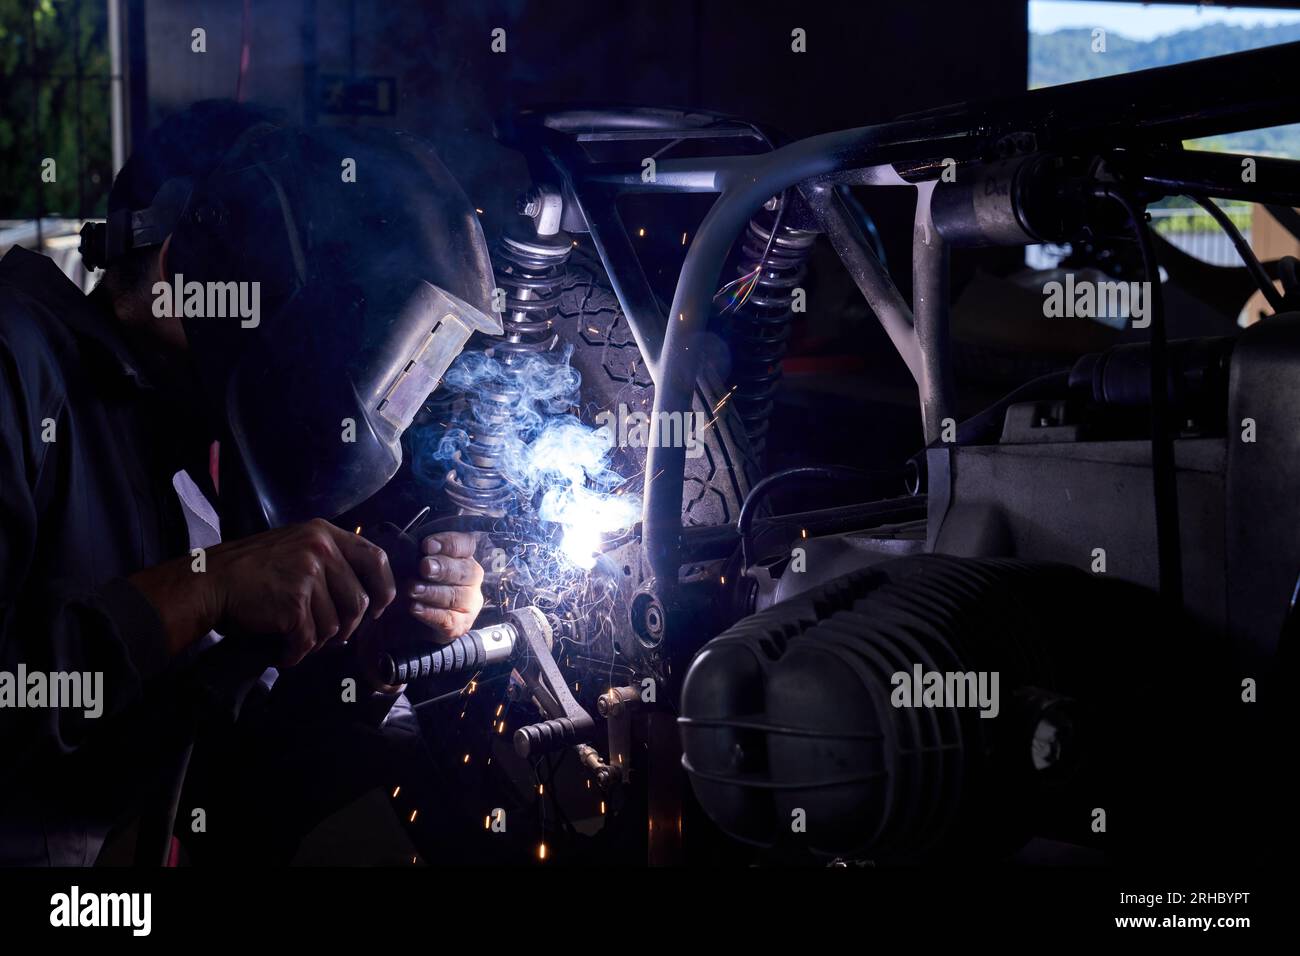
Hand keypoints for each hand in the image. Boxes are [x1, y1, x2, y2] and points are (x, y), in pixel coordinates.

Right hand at [130, 518, 396, 665]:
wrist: (210, 582)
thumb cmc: (252, 572)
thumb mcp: (295, 547)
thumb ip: (329, 561)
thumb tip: (365, 596)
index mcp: (324, 534)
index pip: (376, 558)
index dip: (384, 588)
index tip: (378, 609)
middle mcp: (321, 549)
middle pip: (358, 601)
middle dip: (347, 628)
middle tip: (330, 636)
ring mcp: (308, 574)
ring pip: (335, 625)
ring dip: (318, 641)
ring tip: (298, 639)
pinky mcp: (294, 601)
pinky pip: (309, 639)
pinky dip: (297, 653)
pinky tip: (285, 652)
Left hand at [406, 531, 484, 639]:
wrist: (410, 620)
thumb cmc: (415, 581)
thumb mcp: (414, 563)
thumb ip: (416, 553)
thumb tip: (406, 545)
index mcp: (464, 557)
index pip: (466, 544)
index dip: (448, 544)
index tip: (426, 545)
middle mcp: (472, 578)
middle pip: (466, 571)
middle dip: (443, 568)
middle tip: (424, 567)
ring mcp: (469, 603)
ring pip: (457, 596)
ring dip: (433, 592)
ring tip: (413, 590)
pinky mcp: (460, 625)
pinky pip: (449, 619)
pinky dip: (431, 614)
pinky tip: (415, 608)